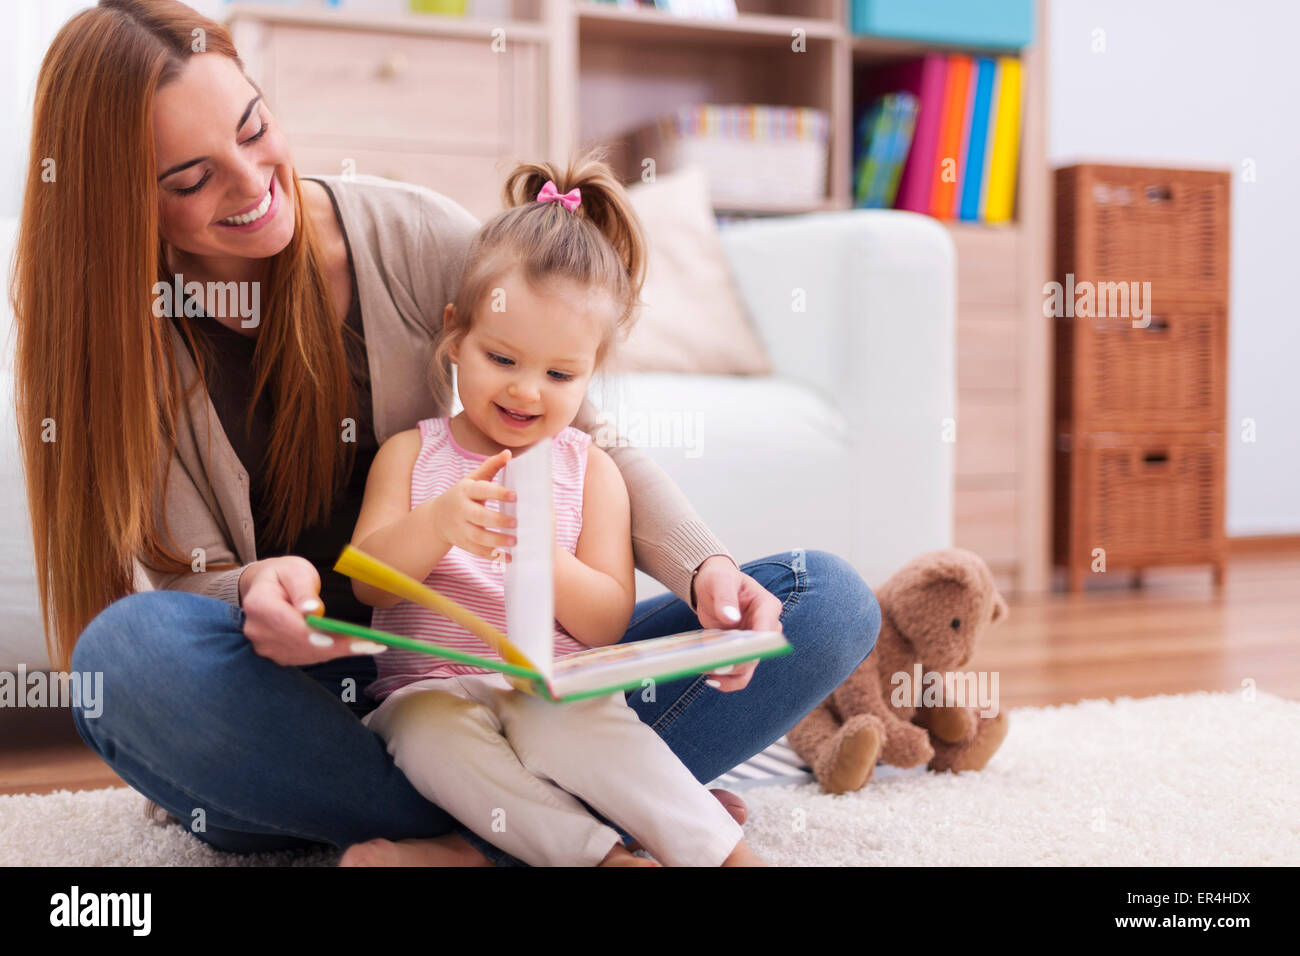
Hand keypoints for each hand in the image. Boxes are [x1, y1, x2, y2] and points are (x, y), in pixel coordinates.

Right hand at [238, 555, 360, 665]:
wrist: (267, 587)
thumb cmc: (284, 575)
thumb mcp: (295, 571)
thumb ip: (303, 589)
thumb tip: (312, 610)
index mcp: (258, 604)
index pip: (288, 624)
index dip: (316, 635)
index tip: (346, 639)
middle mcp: (258, 630)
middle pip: (301, 644)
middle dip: (338, 646)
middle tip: (372, 645)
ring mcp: (267, 646)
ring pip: (308, 653)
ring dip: (340, 651)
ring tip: (371, 645)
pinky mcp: (280, 654)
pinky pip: (309, 657)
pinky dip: (332, 652)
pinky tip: (355, 646)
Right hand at [430, 448, 517, 560]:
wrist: (437, 517)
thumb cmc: (463, 494)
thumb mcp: (473, 479)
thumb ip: (491, 467)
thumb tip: (508, 453)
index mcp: (465, 491)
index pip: (481, 490)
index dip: (497, 493)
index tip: (515, 496)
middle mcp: (460, 509)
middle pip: (478, 516)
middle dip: (497, 521)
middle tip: (516, 523)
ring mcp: (459, 528)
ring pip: (477, 537)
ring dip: (496, 541)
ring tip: (514, 541)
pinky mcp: (461, 543)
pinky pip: (477, 551)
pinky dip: (492, 556)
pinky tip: (508, 556)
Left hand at [693, 555, 782, 691]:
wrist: (711, 585)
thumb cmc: (719, 579)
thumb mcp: (720, 581)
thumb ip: (725, 597)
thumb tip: (730, 618)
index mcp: (767, 607)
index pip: (767, 631)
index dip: (755, 646)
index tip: (735, 653)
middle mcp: (765, 628)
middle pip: (758, 654)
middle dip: (738, 663)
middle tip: (715, 667)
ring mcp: (753, 643)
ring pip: (748, 668)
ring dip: (730, 676)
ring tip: (710, 677)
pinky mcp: (739, 652)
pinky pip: (736, 671)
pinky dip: (724, 678)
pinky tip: (710, 677)